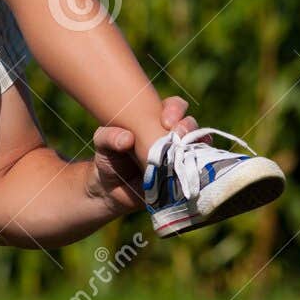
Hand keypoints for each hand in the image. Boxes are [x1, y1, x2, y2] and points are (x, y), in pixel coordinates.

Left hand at [85, 97, 197, 216]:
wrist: (109, 192)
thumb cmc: (108, 158)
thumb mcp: (102, 142)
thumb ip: (110, 137)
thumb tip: (127, 139)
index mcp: (155, 121)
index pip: (174, 107)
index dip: (175, 109)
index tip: (165, 120)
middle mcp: (170, 138)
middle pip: (189, 125)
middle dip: (187, 126)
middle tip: (177, 134)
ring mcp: (177, 159)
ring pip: (197, 147)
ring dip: (196, 147)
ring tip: (185, 152)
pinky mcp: (179, 180)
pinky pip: (195, 173)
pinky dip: (197, 171)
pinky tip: (192, 171)